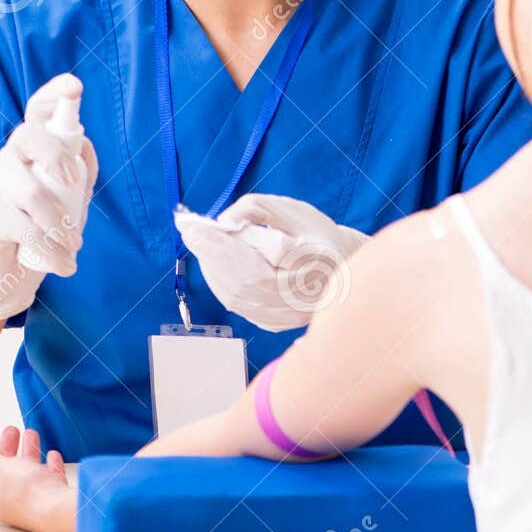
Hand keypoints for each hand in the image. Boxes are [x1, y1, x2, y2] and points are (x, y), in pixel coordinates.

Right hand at [0, 73, 99, 319]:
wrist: (8, 256)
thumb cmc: (46, 213)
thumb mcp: (70, 190)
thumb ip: (82, 165)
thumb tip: (83, 143)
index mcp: (36, 144)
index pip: (39, 109)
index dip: (55, 94)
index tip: (74, 86)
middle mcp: (12, 154)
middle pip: (28, 137)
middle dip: (55, 156)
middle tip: (72, 181)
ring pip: (30, 192)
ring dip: (61, 223)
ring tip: (76, 245)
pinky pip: (24, 227)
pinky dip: (51, 250)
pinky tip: (66, 264)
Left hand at [0, 425, 75, 531]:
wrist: (61, 509)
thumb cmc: (29, 494)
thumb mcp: (0, 468)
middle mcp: (10, 503)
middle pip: (3, 473)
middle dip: (6, 450)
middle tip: (11, 433)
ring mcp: (32, 501)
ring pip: (27, 473)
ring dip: (28, 452)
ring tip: (31, 435)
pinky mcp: (52, 498)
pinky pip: (49, 479)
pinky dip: (49, 465)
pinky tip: (52, 456)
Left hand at [175, 193, 368, 331]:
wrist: (342, 271)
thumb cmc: (318, 237)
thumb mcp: (294, 211)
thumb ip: (259, 209)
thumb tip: (224, 222)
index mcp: (317, 263)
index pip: (265, 256)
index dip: (224, 244)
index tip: (194, 225)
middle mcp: (305, 295)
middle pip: (245, 281)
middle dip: (211, 253)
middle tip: (188, 230)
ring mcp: (290, 315)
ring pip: (238, 297)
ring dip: (213, 268)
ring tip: (200, 241)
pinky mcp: (275, 322)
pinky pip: (239, 305)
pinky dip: (221, 282)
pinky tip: (213, 262)